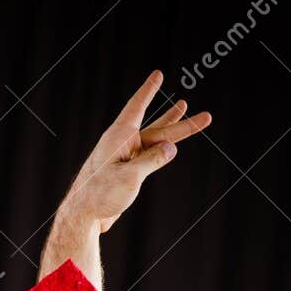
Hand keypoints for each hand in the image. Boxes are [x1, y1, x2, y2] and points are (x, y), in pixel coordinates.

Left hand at [61, 69, 211, 234]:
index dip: (148, 91)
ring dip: (174, 132)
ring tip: (191, 114)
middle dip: (180, 123)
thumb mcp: (129, 176)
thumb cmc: (99, 194)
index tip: (158, 74)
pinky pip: (149, 157)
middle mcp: (123, 143)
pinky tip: (172, 147)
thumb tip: (172, 148)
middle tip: (207, 116)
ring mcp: (126, 157)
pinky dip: (161, 152)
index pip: (137, 107)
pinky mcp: (127, 171)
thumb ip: (152, 160)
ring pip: (155, 142)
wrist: (83, 216)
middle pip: (157, 129)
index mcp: (119, 136)